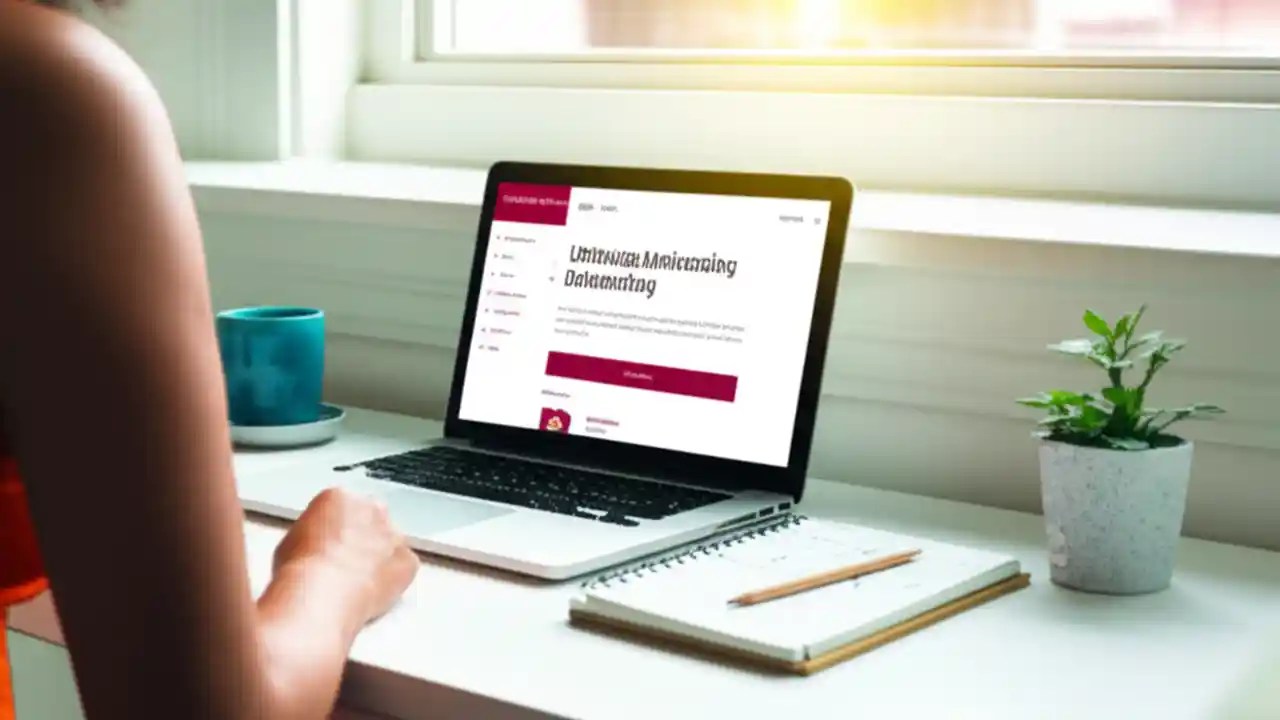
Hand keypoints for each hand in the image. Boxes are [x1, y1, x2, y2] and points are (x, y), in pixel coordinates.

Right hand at [271, 487, 418, 623]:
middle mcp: (371, 508)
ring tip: (356, 582)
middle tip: (344, 562)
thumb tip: (313, 545)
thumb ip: (312, 534)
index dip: (333, 529)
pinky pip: (404, 566)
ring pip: (389, 542)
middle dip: (361, 537)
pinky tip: (373, 591)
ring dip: (378, 557)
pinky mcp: (408, 560)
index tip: (327, 545)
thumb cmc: (300, 571)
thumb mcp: (290, 541)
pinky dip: (394, 578)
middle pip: (370, 518)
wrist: (320, 594)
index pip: (341, 506)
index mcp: (339, 496)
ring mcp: (393, 534)